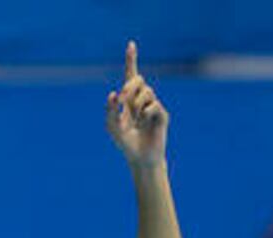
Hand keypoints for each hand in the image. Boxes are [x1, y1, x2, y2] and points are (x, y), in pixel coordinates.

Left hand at [105, 41, 168, 168]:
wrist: (141, 158)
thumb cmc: (125, 144)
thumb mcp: (112, 128)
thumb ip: (110, 111)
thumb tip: (112, 93)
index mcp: (129, 100)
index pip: (131, 76)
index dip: (131, 60)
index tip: (131, 44)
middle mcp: (142, 100)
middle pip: (139, 80)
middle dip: (130, 87)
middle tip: (122, 100)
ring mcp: (153, 106)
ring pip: (147, 92)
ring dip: (137, 104)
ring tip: (136, 120)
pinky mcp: (162, 115)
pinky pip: (154, 105)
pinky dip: (146, 113)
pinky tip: (144, 124)